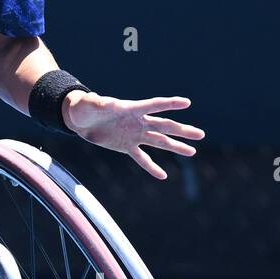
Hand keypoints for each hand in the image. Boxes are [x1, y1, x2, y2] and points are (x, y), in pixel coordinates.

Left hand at [61, 92, 204, 180]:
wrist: (79, 120)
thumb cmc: (85, 107)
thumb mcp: (91, 104)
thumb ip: (101, 104)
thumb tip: (110, 104)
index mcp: (132, 108)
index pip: (154, 105)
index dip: (170, 103)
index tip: (187, 102)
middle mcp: (137, 122)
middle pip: (164, 126)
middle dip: (182, 130)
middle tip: (200, 134)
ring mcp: (134, 134)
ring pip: (159, 141)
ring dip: (175, 146)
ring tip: (192, 151)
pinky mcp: (126, 146)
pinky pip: (141, 158)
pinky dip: (151, 167)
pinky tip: (163, 176)